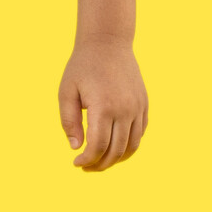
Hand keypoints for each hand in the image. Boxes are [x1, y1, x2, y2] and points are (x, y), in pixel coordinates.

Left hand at [58, 36, 148, 171]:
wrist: (108, 43)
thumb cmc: (82, 67)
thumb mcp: (66, 92)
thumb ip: (69, 121)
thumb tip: (76, 147)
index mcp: (104, 107)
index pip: (98, 146)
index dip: (87, 160)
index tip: (76, 163)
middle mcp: (125, 110)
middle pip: (116, 151)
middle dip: (101, 165)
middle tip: (86, 167)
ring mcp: (138, 108)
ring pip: (133, 146)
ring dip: (117, 159)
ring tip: (100, 162)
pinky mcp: (144, 105)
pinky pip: (141, 133)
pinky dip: (129, 146)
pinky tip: (114, 147)